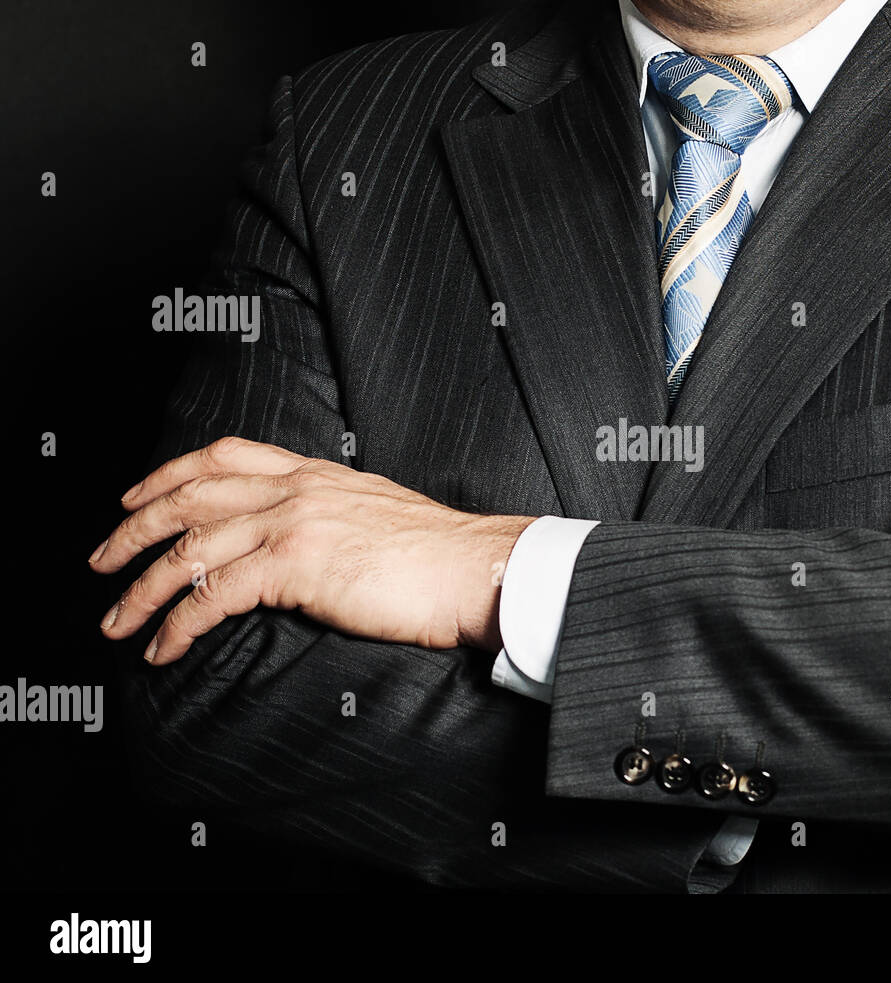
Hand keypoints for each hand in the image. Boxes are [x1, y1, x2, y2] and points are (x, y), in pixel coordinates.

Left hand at [89, 436, 535, 664]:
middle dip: (134, 527)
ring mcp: (295, 522)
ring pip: (192, 548)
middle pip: (191, 495)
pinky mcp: (297, 566)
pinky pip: (215, 594)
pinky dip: (180, 623)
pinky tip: (167, 645)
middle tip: (102, 561)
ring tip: (118, 621)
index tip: (138, 495)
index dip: (169, 473)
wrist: (478, 568)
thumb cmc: (442, 555)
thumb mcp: (379, 515)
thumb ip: (334, 517)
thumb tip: (306, 546)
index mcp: (318, 473)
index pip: (226, 456)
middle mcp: (299, 488)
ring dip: (143, 589)